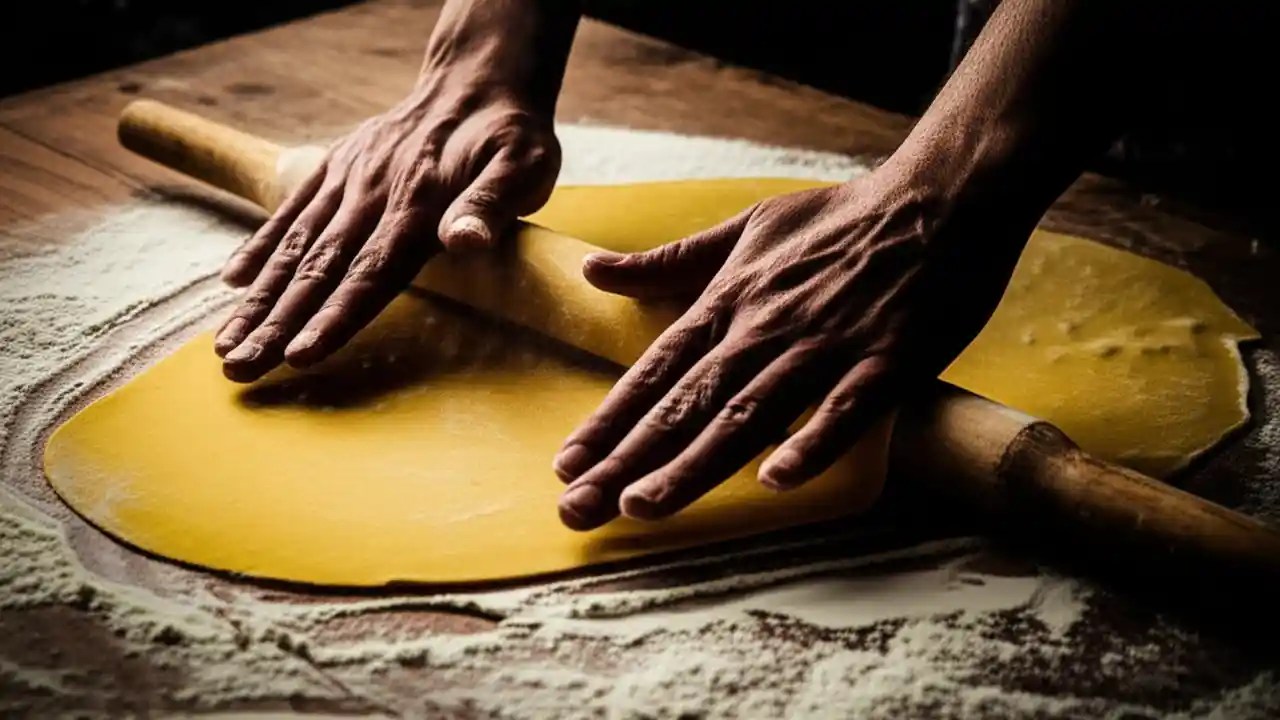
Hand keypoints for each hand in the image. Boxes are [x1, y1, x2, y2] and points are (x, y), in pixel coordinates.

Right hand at [215, 1, 573, 381]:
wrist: (480, 79)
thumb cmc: (510, 136)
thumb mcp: (522, 167)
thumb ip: (491, 205)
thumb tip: (463, 241)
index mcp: (418, 203)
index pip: (370, 272)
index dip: (335, 316)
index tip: (300, 355)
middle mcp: (372, 193)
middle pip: (319, 269)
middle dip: (276, 323)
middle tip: (239, 368)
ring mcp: (349, 179)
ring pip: (296, 246)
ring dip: (259, 297)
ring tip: (225, 343)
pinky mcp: (338, 167)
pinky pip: (293, 210)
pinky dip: (261, 245)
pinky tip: (234, 281)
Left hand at [552, 174, 1028, 529]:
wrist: (937, 198)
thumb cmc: (838, 220)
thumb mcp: (744, 229)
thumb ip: (670, 262)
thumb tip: (593, 272)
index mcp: (730, 301)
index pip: (656, 371)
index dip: (610, 421)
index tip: (567, 466)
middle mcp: (765, 328)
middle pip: (687, 403)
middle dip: (629, 459)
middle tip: (579, 509)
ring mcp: (825, 345)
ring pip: (750, 413)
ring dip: (694, 461)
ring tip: (642, 506)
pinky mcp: (887, 359)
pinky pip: (844, 408)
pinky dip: (811, 441)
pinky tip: (776, 481)